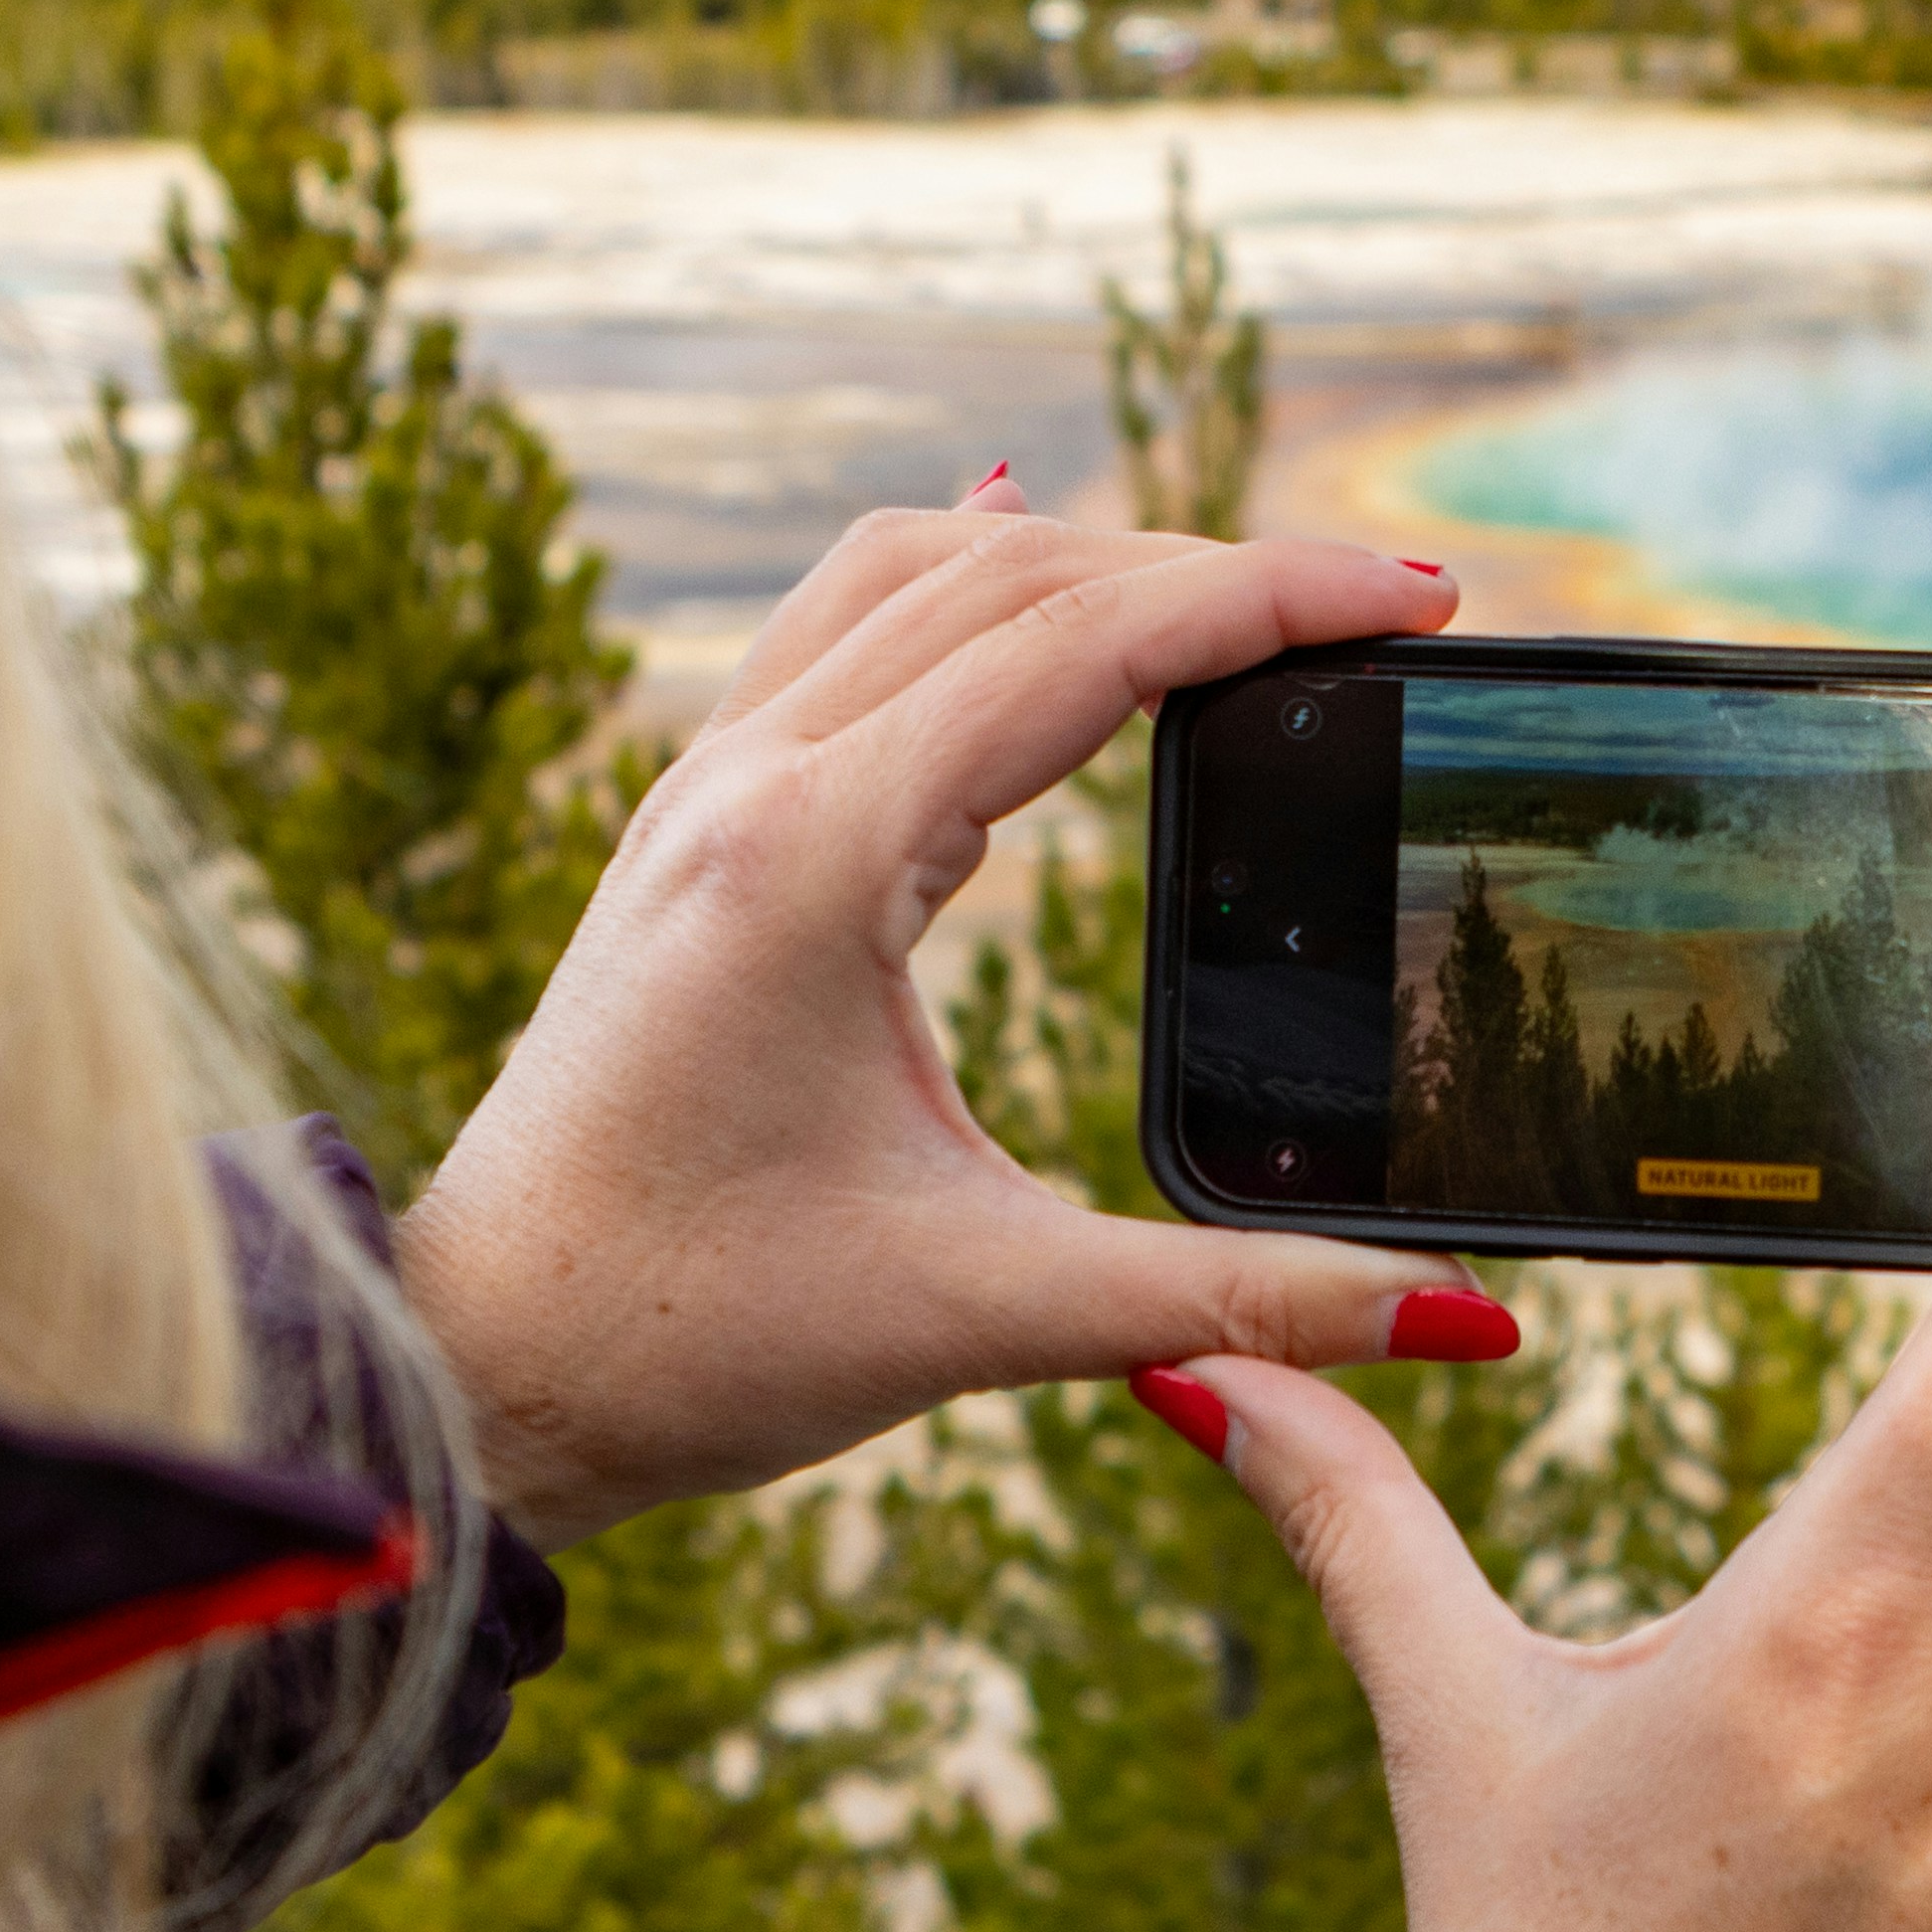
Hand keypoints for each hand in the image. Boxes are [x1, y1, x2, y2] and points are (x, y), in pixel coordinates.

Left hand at [401, 481, 1494, 1537]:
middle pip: (1016, 570)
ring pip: (918, 571)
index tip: (1427, 594)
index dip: (1278, 597)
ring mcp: (705, 791)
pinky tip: (1041, 595)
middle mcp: (747, 784)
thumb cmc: (691, 1340)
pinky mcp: (696, 829)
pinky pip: (846, 629)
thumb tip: (1461, 1321)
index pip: (1087, 643)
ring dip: (1092, 558)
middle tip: (1385, 604)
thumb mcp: (988, 1314)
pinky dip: (975, 589)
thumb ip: (1237, 1301)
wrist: (470, 1374)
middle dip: (1219, 567)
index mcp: (812, 857)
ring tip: (1247, 605)